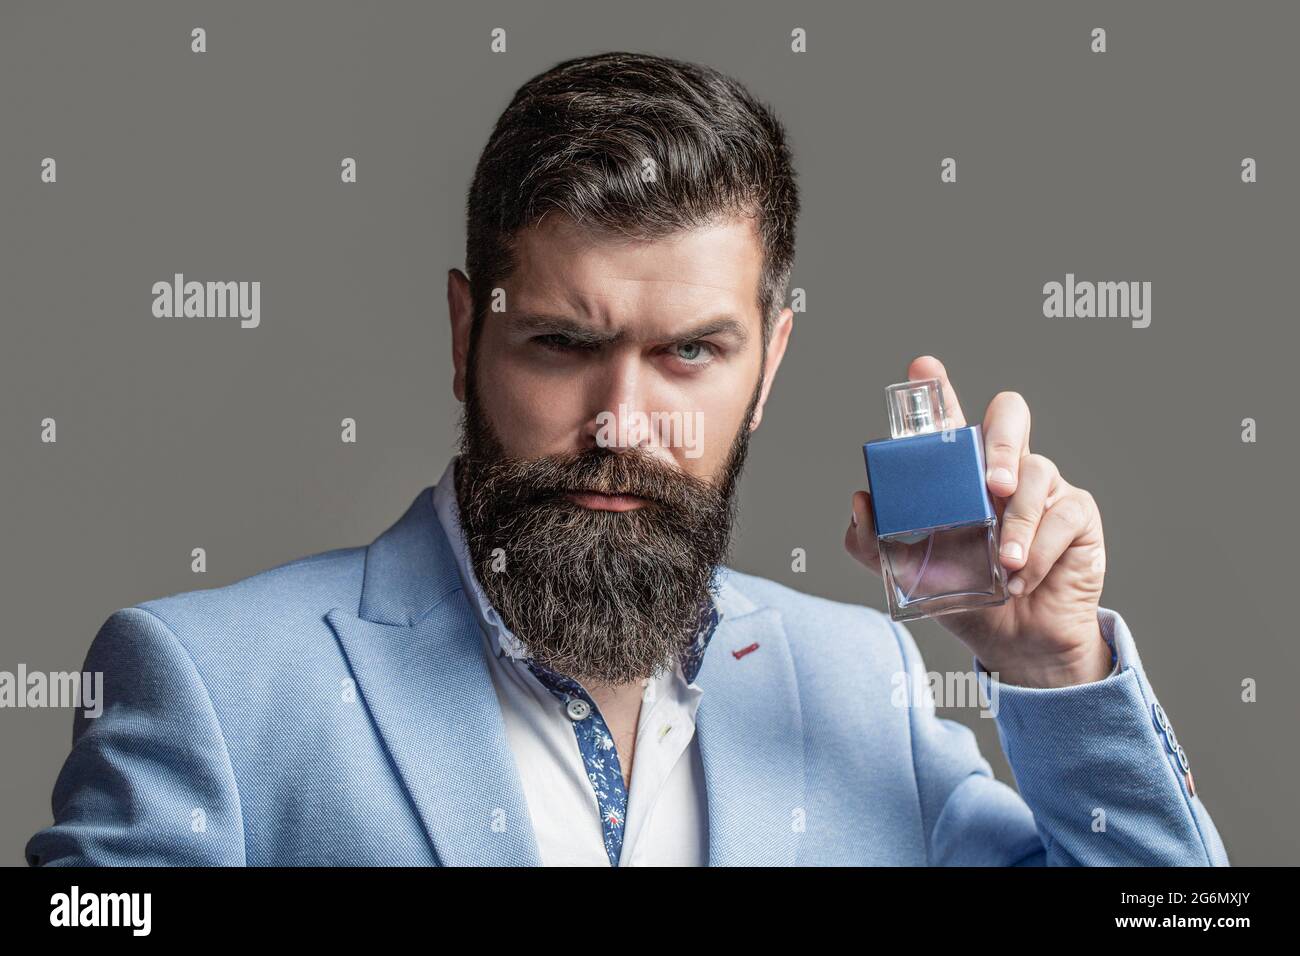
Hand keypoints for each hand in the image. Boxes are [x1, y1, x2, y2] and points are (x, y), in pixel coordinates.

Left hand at [845, 356, 1111, 687]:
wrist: (1014, 643)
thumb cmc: (965, 596)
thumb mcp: (907, 573)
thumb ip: (872, 542)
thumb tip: (860, 502)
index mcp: (960, 473)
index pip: (951, 417)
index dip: (938, 388)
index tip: (923, 368)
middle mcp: (1003, 467)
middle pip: (1010, 414)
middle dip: (1002, 441)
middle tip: (993, 484)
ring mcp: (1044, 486)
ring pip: (1035, 474)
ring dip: (1019, 524)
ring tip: (1005, 565)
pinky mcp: (1077, 513)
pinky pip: (1062, 514)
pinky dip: (1039, 550)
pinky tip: (1023, 577)